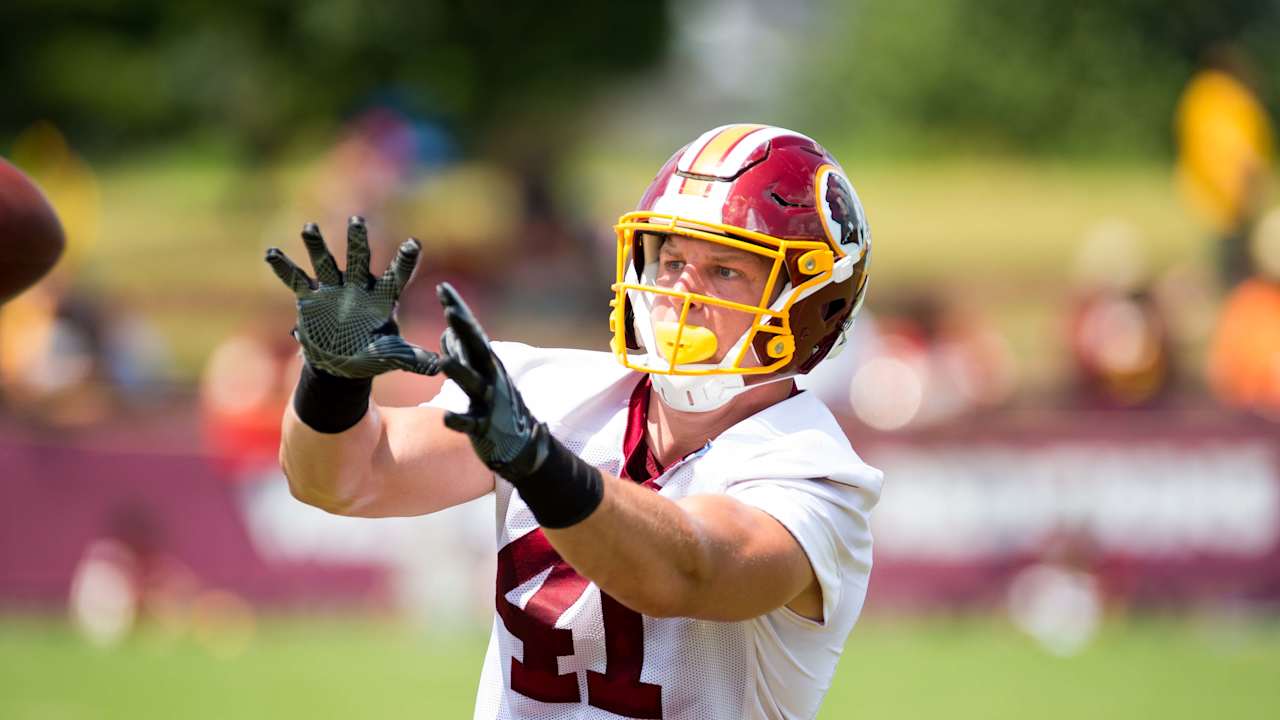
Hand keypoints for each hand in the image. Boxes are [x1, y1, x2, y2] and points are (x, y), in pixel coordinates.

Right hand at [265, 216, 438, 378]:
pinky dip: (284, 268)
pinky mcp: (310, 298)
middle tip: (357, 221)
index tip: (414, 244)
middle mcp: (358, 287)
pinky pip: (296, 280)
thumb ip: (413, 358)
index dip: (404, 261)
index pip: (396, 276)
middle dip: (358, 242)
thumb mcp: (392, 357)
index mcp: (382, 298)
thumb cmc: (371, 356)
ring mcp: (332, 289)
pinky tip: (272, 253)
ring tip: (309, 227)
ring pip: (325, 262)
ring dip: (317, 246)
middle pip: (359, 259)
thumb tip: (439, 367)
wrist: (340, 364)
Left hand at [435, 282, 548, 477]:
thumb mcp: (482, 377)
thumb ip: (463, 355)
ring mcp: (489, 403)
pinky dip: (459, 421)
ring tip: (443, 360)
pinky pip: (471, 424)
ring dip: (460, 372)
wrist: (524, 446)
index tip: (442, 287)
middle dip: (464, 329)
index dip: (458, 310)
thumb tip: (446, 333)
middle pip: (476, 350)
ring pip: (473, 385)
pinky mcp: (485, 428)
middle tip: (448, 309)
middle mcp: (491, 379)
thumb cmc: (499, 407)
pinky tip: (446, 418)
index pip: (471, 331)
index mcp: (487, 365)